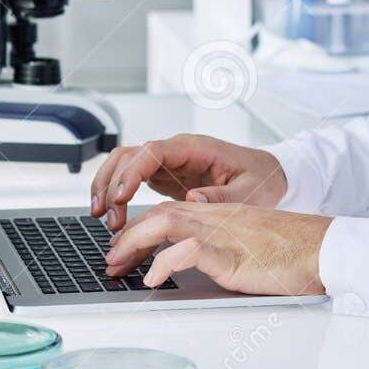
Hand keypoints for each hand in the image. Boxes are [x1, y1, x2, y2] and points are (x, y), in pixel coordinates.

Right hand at [89, 134, 286, 228]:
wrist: (266, 175)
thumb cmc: (260, 179)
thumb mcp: (250, 192)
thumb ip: (223, 196)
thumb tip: (193, 199)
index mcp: (195, 149)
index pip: (153, 151)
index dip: (132, 172)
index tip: (120, 197)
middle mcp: (176, 151)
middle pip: (130, 156)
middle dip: (112, 184)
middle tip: (110, 219)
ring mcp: (168, 162)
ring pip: (124, 163)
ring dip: (107, 186)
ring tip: (101, 217)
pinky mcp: (164, 175)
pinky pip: (131, 178)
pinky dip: (115, 192)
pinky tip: (110, 214)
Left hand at [105, 201, 330, 296]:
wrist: (323, 248)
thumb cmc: (292, 251)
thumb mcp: (248, 245)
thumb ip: (222, 248)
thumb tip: (198, 263)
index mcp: (220, 215)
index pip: (170, 212)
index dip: (140, 230)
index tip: (123, 251)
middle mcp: (216, 218)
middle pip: (160, 214)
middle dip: (128, 237)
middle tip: (109, 262)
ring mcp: (222, 232)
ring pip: (166, 223)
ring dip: (135, 244)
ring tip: (117, 267)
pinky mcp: (231, 252)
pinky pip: (188, 250)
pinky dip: (164, 261)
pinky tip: (152, 278)